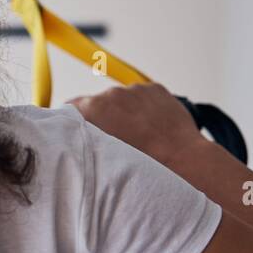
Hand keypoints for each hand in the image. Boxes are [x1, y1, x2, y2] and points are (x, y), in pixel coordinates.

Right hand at [67, 82, 204, 168]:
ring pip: (123, 99)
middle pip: (99, 103)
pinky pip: (144, 96)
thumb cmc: (143, 163)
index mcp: (94, 108)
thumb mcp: (102, 155)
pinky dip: (145, 107)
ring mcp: (136, 89)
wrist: (181, 159)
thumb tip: (79, 137)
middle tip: (116, 139)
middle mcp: (113, 93)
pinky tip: (152, 126)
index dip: (75, 120)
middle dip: (104, 117)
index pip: (71, 107)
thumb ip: (85, 140)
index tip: (81, 131)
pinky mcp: (155, 89)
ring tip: (139, 135)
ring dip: (126, 112)